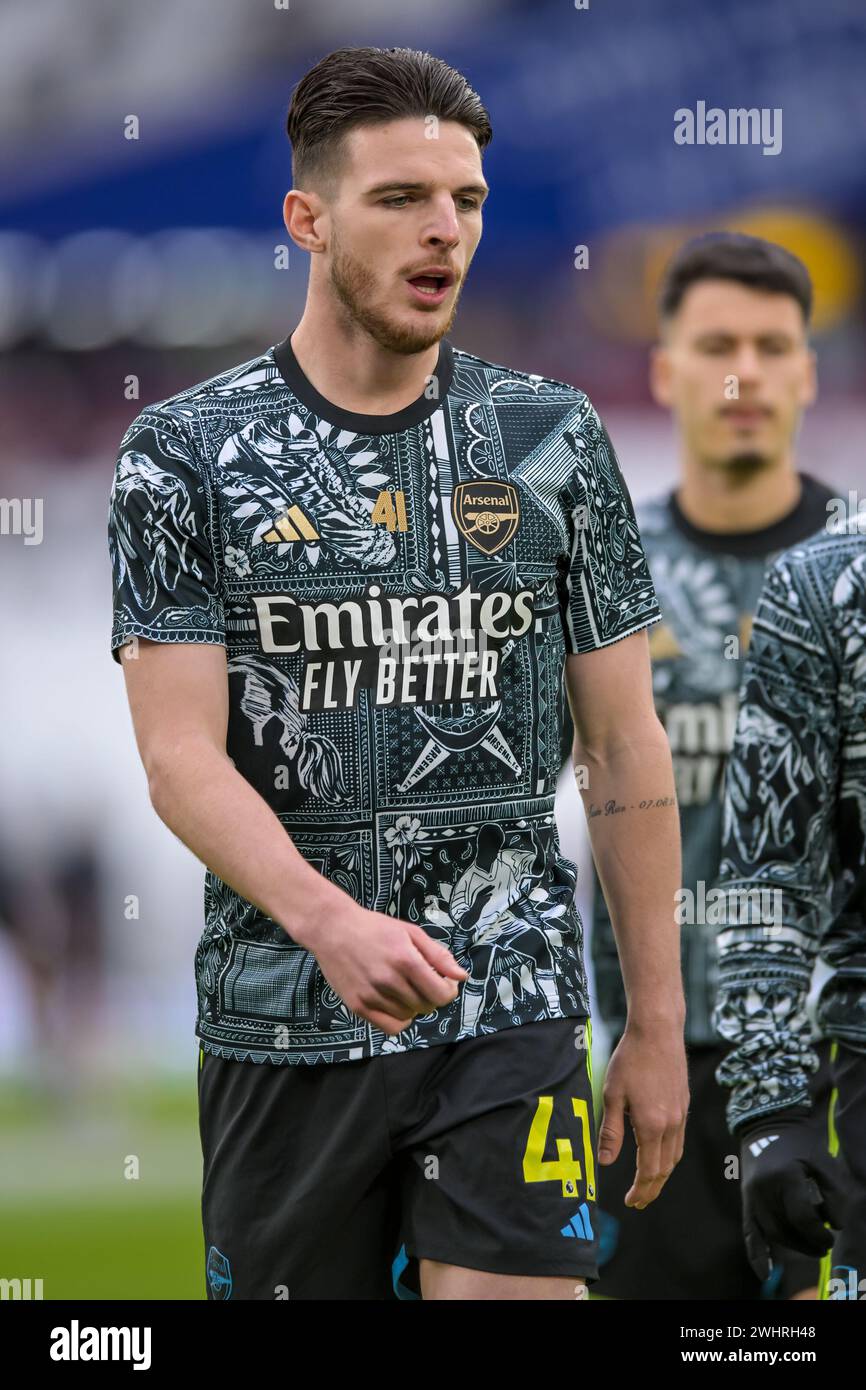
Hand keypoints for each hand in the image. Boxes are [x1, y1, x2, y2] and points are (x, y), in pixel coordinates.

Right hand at [298, 904, 468, 1035]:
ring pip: (410, 1015)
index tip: (444, 983)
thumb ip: (438, 955)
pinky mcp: (358, 1006)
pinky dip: (400, 1019)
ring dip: (414, 1005)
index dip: (448, 991)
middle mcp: (389, 981)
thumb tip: (461, 977)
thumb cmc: (375, 927)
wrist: (332, 929)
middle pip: (426, 1006)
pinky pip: (391, 1027)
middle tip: (423, 982)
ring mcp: (372, 996)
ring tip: (404, 987)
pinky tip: (396, 1003)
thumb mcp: (410, 932)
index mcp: (406, 960)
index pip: (441, 994)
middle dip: (431, 996)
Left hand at [598, 1022, 688, 1207]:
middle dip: (652, 1189)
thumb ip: (611, 1131)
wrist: (658, 1032)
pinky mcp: (684, 1104)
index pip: (648, 1171)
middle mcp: (671, 1124)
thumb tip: (605, 1162)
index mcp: (651, 1126)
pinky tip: (659, 1153)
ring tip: (649, 1184)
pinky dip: (670, 1155)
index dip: (640, 1190)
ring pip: (675, 1156)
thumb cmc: (630, 1060)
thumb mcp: (612, 1095)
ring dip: (662, 1174)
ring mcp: (681, 1114)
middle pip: (664, 1169)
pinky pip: (679, 1140)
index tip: (630, 1202)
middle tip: (639, 1202)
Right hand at [739, 1110, 847, 1279]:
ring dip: (792, 1246)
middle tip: (824, 1247)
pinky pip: (749, 1232)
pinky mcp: (746, 1200)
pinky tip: (765, 1274)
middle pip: (786, 1230)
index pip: (802, 1218)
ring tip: (809, 1246)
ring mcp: (751, 1195)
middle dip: (808, 1244)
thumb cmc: (800, 1141)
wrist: (767, 1122)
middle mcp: (763, 1189)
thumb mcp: (823, 1160)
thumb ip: (834, 1192)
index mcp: (784, 1177)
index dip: (820, 1233)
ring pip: (772, 1233)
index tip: (831, 1237)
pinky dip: (757, 1254)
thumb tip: (836, 1225)